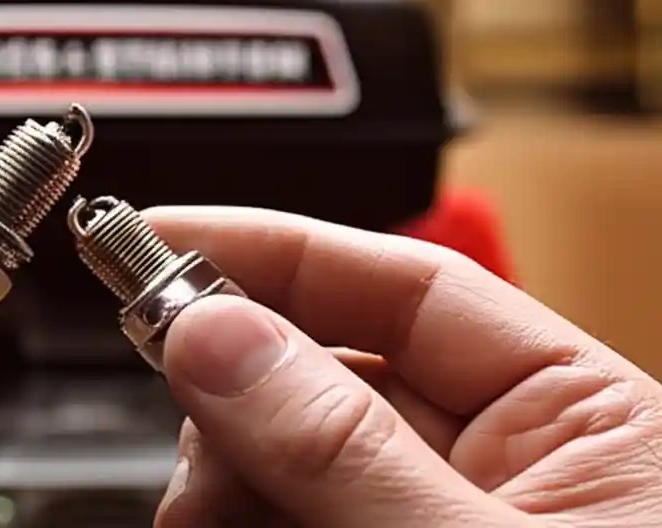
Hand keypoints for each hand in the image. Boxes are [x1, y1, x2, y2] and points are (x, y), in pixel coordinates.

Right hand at [148, 207, 661, 527]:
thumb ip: (344, 449)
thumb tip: (215, 334)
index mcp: (578, 418)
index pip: (406, 283)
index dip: (271, 248)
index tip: (157, 236)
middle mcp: (506, 464)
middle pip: (323, 370)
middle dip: (233, 396)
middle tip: (188, 438)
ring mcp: (436, 519)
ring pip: (284, 451)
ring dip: (222, 477)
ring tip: (206, 522)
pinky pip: (282, 511)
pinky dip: (236, 518)